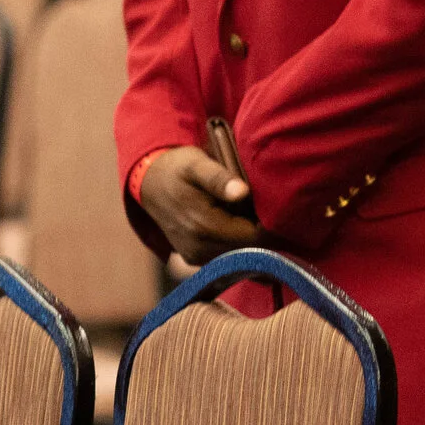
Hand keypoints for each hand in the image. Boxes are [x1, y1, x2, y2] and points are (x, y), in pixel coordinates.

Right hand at [139, 145, 261, 264]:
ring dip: (248, 238)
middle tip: (265, 207)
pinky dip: (235, 243)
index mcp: (203, 227)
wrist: (149, 182)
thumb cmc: (178, 168)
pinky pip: (225, 257)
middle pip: (248, 250)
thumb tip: (242, 192)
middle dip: (260, 232)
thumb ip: (219, 179)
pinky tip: (235, 222)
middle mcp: (199, 249)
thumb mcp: (197, 164)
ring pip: (238, 255)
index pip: (254, 237)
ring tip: (249, 212)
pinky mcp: (193, 259)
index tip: (275, 206)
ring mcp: (194, 257)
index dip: (269, 223)